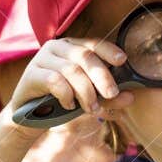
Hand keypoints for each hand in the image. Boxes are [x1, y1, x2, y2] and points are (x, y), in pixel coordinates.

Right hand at [8, 38, 132, 119]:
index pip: (93, 44)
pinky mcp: (31, 74)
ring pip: (71, 69)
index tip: (122, 61)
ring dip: (86, 91)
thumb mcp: (88, 99)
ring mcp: (42, 58)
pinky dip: (66, 94)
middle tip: (112, 94)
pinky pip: (54, 80)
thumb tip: (131, 97)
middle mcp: (57, 48)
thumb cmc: (62, 103)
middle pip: (85, 56)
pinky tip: (69, 105)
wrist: (30, 118)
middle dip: (102, 76)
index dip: (109, 50)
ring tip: (91, 108)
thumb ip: (108, 98)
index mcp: (72, 48)